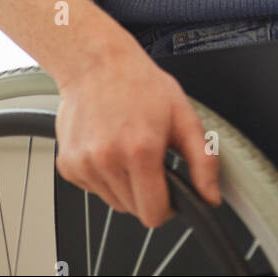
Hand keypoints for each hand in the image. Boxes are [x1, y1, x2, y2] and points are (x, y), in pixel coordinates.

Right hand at [54, 30, 221, 227]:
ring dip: (124, 185)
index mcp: (140, 151)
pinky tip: (108, 146)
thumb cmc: (138, 83)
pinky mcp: (67, 165)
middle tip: (148, 157)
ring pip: (113, 202)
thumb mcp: (183, 115)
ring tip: (127, 147)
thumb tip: (210, 196)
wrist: (96, 62)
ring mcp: (83, 164)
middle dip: (146, 192)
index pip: (154, 214)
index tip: (168, 188)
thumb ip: (203, 160)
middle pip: (134, 211)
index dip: (168, 205)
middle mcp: (107, 160)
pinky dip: (104, 177)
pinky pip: (93, 190)